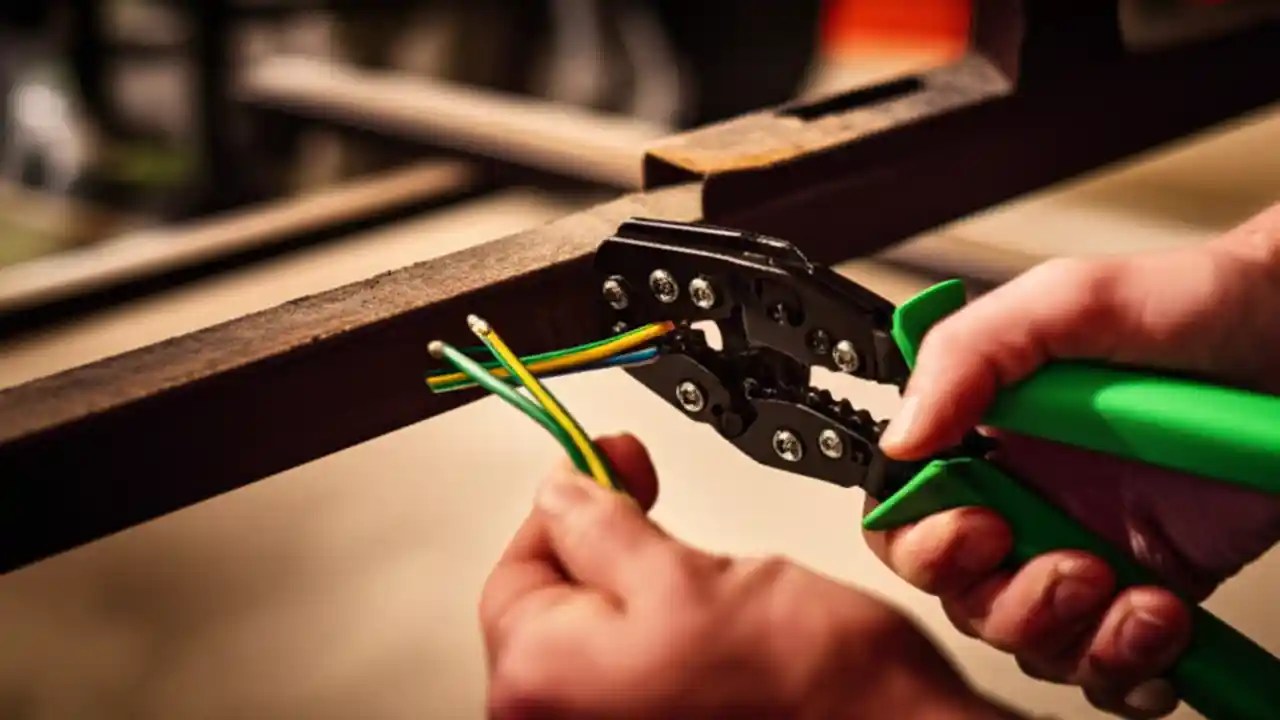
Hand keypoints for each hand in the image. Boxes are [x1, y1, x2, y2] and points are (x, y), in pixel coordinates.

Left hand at [481, 435, 1024, 718]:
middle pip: (553, 607)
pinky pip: (637, 672)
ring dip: (639, 583)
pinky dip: (664, 629)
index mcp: (541, 685)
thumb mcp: (683, 572)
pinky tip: (713, 617)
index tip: (600, 463)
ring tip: (699, 572)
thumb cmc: (808, 688)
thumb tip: (561, 492)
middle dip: (604, 545)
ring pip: (601, 635)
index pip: (515, 572)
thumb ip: (600, 525)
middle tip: (646, 494)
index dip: (561, 505)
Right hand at [866, 202, 1279, 716]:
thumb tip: (903, 438)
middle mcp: (1024, 498)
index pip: (905, 515)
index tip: (982, 530)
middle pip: (964, 595)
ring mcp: (1086, 547)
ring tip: (1140, 598)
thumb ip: (970, 354)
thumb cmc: (1191, 307)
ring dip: (1080, 640)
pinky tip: (1163, 635)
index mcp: (982, 437)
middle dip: (1011, 604)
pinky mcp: (1151, 585)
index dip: (925, 542)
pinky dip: (1131, 671)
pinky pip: (1112, 664)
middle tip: (1075, 568)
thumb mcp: (1069, 302)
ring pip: (1035, 643)